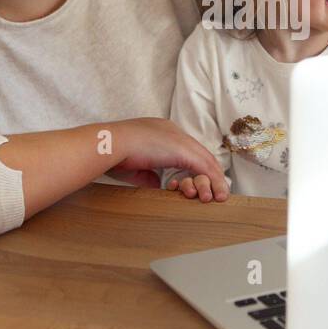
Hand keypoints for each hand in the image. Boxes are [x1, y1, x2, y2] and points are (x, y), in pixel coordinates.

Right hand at [105, 118, 228, 201]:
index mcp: (159, 132)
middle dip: (209, 174)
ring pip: (205, 160)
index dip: (194, 167)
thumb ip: (149, 176)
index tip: (197, 182)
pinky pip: (204, 167)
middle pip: (199, 153)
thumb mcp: (135, 168)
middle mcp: (171, 130)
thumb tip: (159, 185)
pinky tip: (216, 194)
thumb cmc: (113, 156)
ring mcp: (178, 138)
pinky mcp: (182, 149)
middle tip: (215, 192)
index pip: (184, 150)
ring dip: (213, 181)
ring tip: (218, 197)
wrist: (109, 145)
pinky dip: (212, 181)